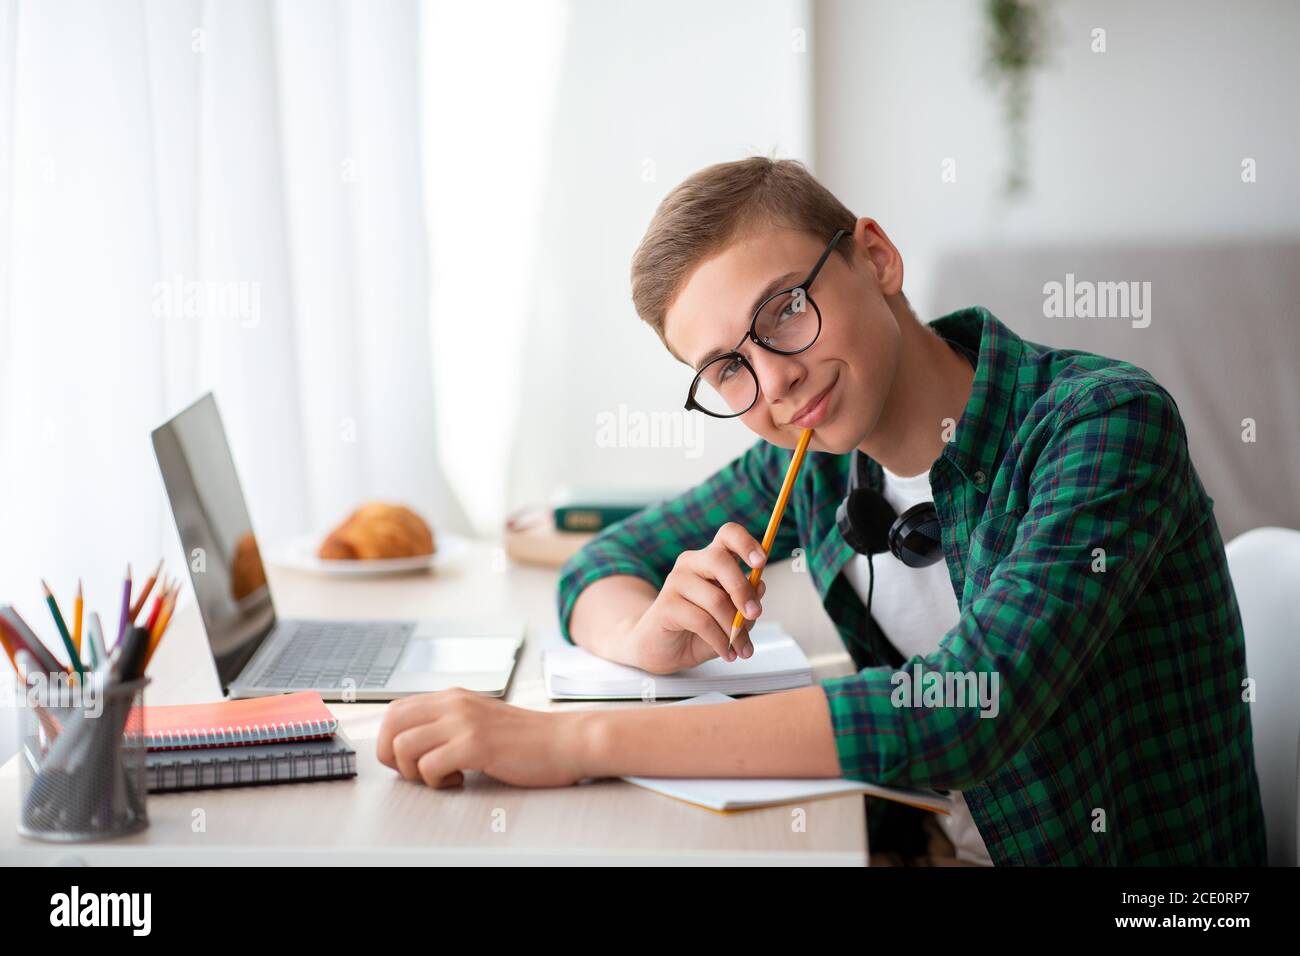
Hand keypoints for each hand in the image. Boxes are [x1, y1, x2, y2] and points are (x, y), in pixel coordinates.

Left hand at [377, 688, 584, 788]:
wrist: (565, 741)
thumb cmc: (527, 738)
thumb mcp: (481, 718)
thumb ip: (450, 723)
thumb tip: (413, 743)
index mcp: (453, 697)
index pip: (395, 710)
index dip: (389, 740)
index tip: (405, 760)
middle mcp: (454, 703)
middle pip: (391, 725)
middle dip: (391, 756)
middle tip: (415, 772)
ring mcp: (464, 722)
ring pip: (405, 746)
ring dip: (415, 772)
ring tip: (443, 776)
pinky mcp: (476, 745)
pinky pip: (430, 766)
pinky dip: (437, 782)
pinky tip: (460, 780)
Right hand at [625, 522, 766, 674]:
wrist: (662, 649)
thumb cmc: (698, 629)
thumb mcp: (731, 617)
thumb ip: (746, 603)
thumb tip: (759, 587)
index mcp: (712, 558)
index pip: (728, 534)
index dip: (746, 543)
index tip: (761, 561)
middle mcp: (692, 563)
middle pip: (720, 560)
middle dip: (742, 589)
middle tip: (755, 614)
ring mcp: (676, 581)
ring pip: (715, 598)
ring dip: (735, 629)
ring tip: (742, 649)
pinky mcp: (665, 604)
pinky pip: (702, 621)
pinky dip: (720, 641)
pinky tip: (727, 652)